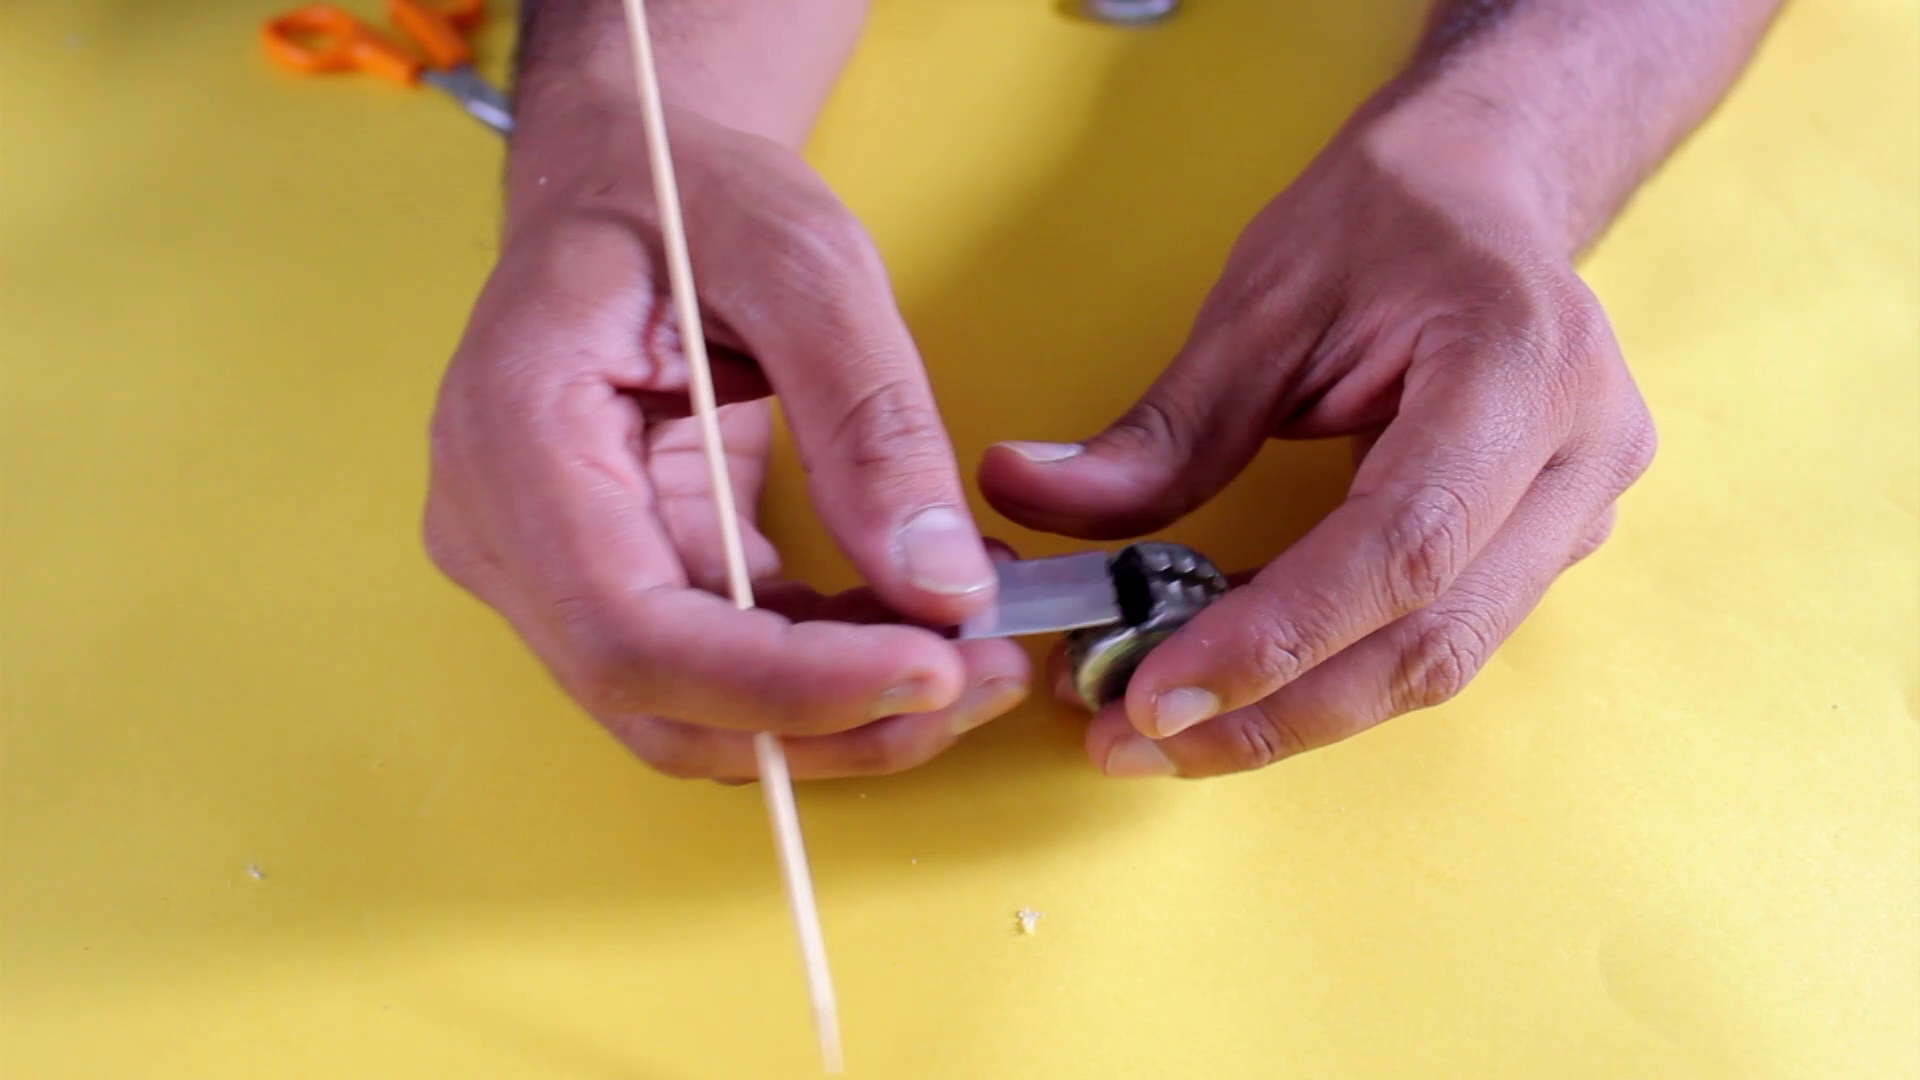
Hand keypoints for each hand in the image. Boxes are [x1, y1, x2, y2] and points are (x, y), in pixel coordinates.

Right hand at [426, 110, 1025, 779]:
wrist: (629, 181)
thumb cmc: (687, 194)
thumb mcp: (801, 262)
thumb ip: (871, 420)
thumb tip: (944, 586)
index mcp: (514, 437)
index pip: (629, 631)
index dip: (781, 685)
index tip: (930, 669)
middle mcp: (502, 530)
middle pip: (660, 702)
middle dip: (834, 721)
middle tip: (987, 677)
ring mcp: (547, 571)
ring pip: (695, 714)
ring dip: (844, 717)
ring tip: (978, 658)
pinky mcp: (618, 582)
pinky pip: (724, 669)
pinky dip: (829, 672)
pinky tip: (920, 627)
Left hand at [981, 116, 1655, 777]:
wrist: (1489, 189)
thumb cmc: (1381, 220)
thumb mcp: (1258, 302)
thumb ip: (1159, 426)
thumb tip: (1021, 491)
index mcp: (1520, 364)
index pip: (1398, 543)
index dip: (1276, 639)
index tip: (1152, 695)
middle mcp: (1581, 452)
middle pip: (1430, 639)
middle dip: (1274, 713)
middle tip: (1132, 742)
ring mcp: (1583, 507)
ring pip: (1440, 662)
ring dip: (1297, 716)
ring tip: (1164, 733)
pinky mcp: (1554, 544)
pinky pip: (1438, 637)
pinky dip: (1331, 675)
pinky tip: (1236, 688)